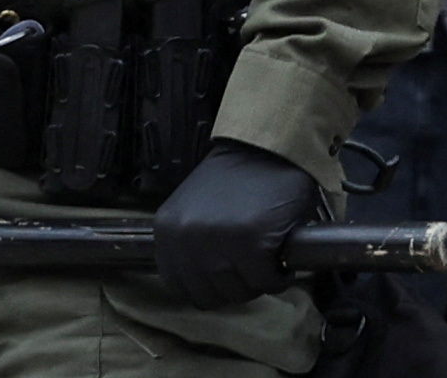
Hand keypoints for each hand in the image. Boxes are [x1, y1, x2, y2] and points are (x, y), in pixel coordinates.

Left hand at [153, 140, 321, 308]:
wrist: (263, 151)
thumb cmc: (230, 182)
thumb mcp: (191, 211)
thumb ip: (188, 245)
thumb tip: (200, 286)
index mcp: (166, 231)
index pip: (179, 285)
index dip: (205, 286)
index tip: (224, 274)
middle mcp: (186, 239)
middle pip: (210, 296)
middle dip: (233, 286)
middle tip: (249, 265)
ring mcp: (218, 242)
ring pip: (240, 293)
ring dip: (256, 281)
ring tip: (263, 256)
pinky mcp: (253, 244)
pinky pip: (268, 282)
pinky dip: (279, 275)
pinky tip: (280, 253)